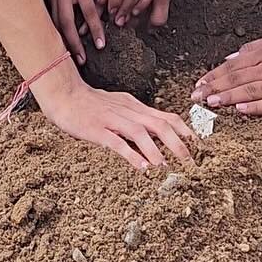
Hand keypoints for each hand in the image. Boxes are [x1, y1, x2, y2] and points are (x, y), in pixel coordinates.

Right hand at [36, 71, 193, 170]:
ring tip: (165, 166)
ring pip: (139, 133)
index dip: (184, 130)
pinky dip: (130, 154)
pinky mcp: (97, 129)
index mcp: (134, 106)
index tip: (197, 145)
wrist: (64, 95)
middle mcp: (127, 111)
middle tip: (189, 161)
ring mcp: (112, 119)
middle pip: (158, 124)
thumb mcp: (118, 107)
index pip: (165, 116)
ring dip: (155, 150)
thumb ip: (136, 119)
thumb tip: (156, 134)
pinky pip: (116, 142)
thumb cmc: (90, 104)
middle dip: (177, 143)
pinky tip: (140, 167)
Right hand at [45, 0, 104, 64]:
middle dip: (73, 43)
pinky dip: (56, 32)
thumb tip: (107, 20)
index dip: (95, 29)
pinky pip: (51, 18)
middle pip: (66, 22)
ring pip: (55, 23)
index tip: (100, 45)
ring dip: (63, 41)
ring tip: (71, 57)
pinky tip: (61, 44)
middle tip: (81, 59)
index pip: (89, 12)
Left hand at [189, 13, 261, 116]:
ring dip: (229, 97)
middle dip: (214, 88)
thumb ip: (251, 50)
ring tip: (212, 103)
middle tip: (196, 97)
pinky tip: (241, 111)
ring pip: (250, 91)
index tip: (198, 85)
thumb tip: (229, 58)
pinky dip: (255, 108)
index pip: (232, 66)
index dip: (213, 76)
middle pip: (237, 79)